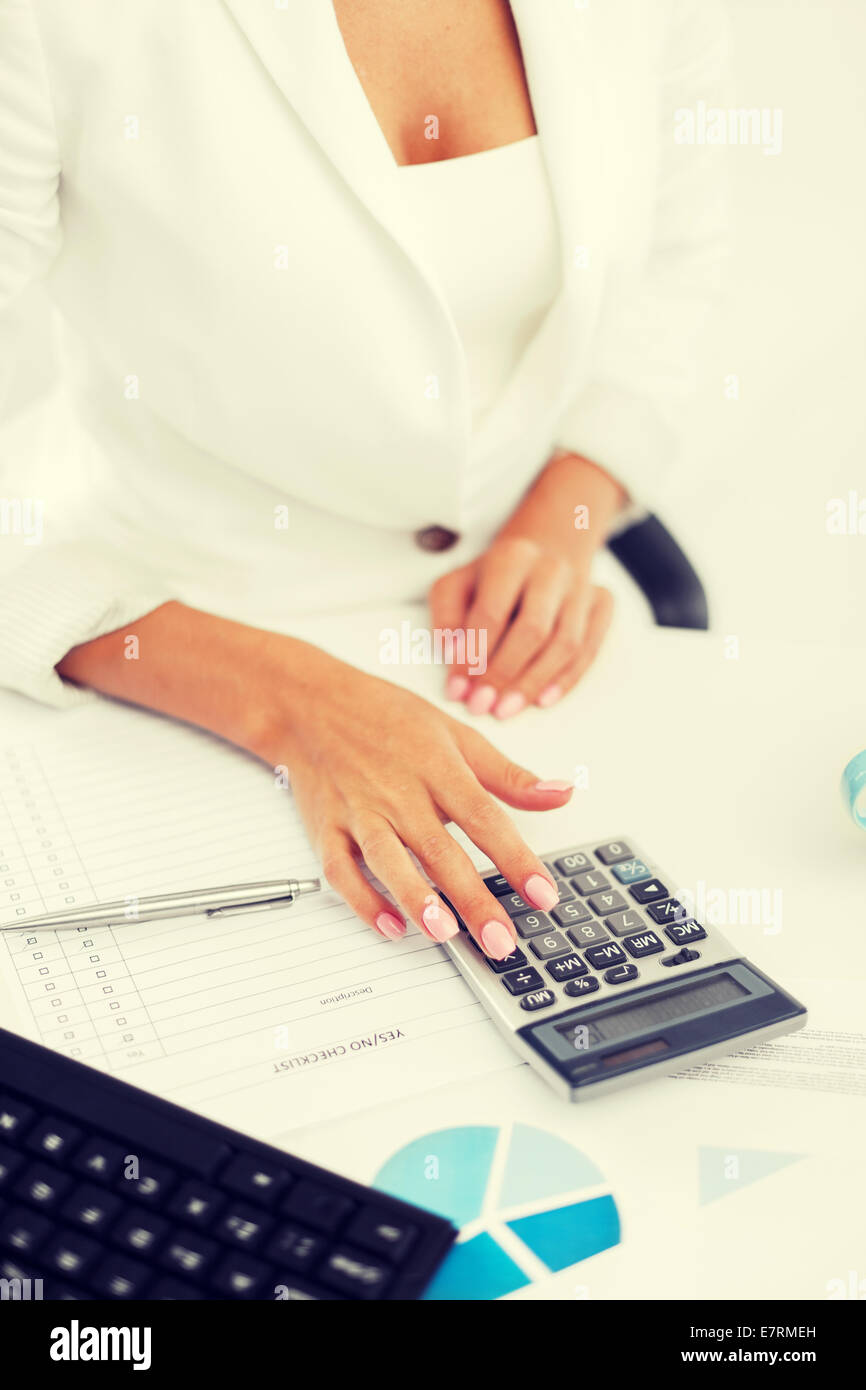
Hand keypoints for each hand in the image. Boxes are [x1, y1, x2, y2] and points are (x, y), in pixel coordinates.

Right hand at [255, 644, 572, 958]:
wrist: (311, 703)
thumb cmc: (386, 717)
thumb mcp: (455, 734)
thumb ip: (507, 774)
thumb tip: (561, 793)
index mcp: (436, 765)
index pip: (483, 817)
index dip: (515, 858)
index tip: (544, 894)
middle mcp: (398, 791)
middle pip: (439, 849)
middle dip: (473, 899)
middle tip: (501, 941)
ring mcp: (359, 811)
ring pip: (387, 860)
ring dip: (415, 897)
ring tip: (444, 934)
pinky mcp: (326, 828)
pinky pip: (341, 870)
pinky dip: (362, 900)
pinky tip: (390, 927)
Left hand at [429, 535, 613, 717]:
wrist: (545, 549)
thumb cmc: (492, 578)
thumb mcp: (457, 585)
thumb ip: (447, 618)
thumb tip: (452, 657)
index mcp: (512, 558)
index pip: (492, 611)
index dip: (473, 653)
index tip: (457, 686)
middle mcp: (552, 570)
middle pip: (532, 629)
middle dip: (503, 673)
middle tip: (480, 705)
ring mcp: (582, 588)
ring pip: (565, 644)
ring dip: (533, 683)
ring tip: (505, 710)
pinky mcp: (602, 604)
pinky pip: (590, 649)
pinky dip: (566, 679)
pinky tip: (542, 700)